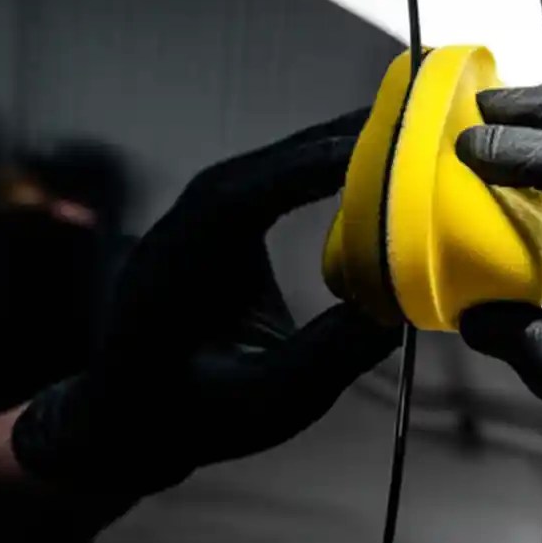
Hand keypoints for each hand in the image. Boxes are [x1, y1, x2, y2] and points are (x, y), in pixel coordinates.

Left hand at [11, 110, 398, 521]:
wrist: (131, 422)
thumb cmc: (192, 419)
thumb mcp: (268, 403)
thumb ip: (330, 355)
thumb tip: (403, 310)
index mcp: (177, 266)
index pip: (240, 197)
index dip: (304, 168)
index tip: (372, 148)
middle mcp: (184, 228)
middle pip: (260, 166)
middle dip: (330, 141)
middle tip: (410, 120)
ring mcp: (198, 223)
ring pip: (267, 168)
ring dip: (327, 148)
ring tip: (400, 133)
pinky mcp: (219, 229)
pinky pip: (269, 185)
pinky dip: (316, 170)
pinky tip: (363, 166)